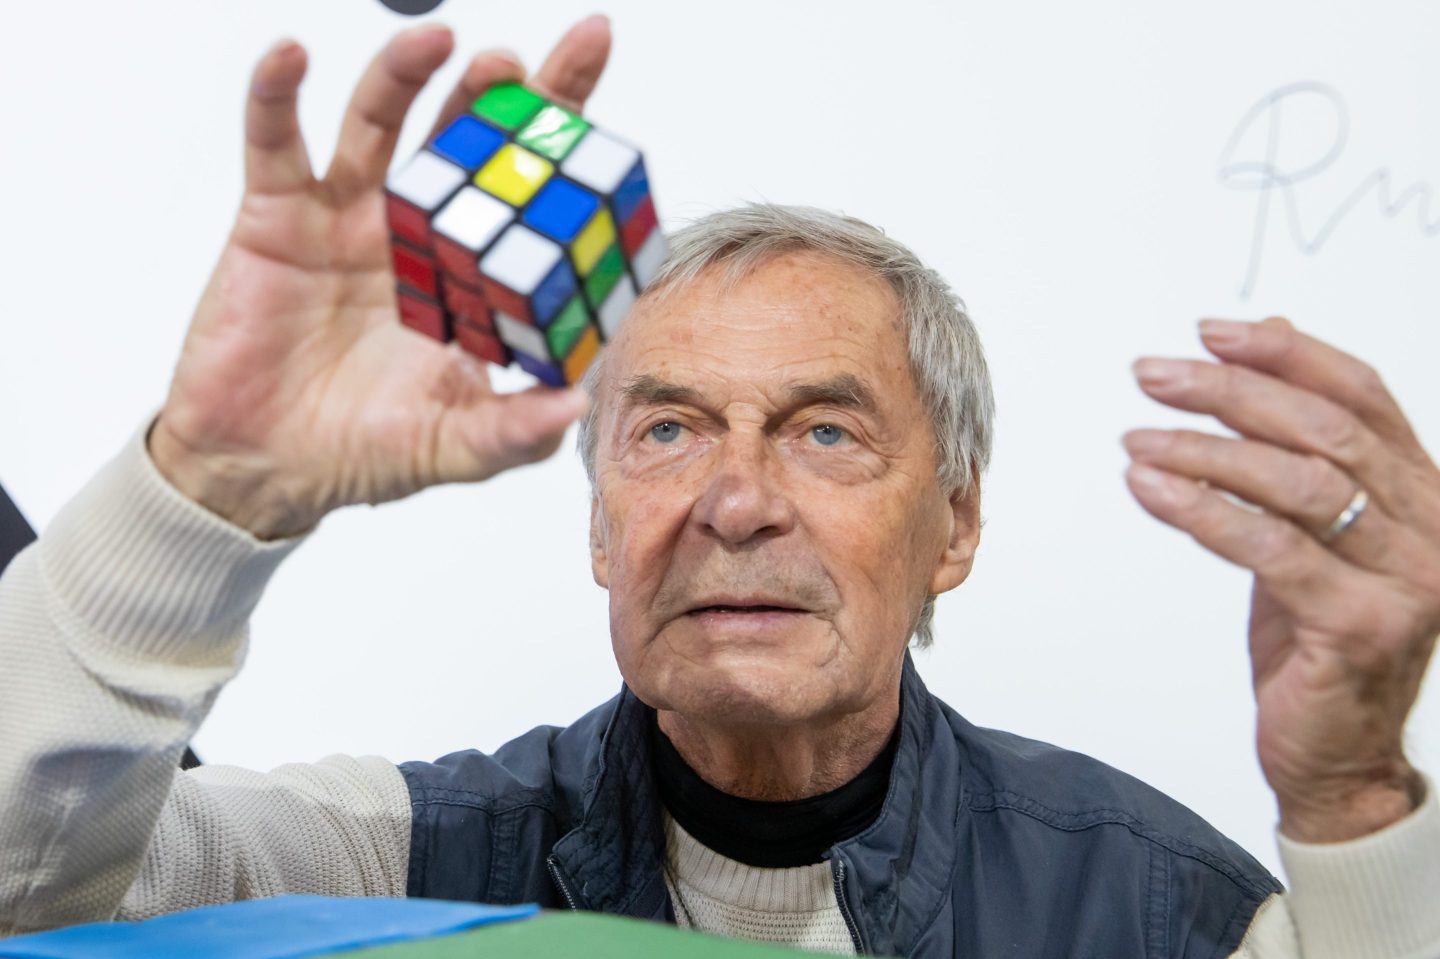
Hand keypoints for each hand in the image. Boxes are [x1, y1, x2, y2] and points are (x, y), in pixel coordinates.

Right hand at [149, 18, 611, 539]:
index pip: (526, 198)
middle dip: (499, 96)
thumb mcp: (456, 448)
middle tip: (527, 63)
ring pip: (378, 126)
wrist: (262, 469)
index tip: (597, 110)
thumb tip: (577, 404)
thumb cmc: (363, 453)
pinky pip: (274, 143)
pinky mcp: (275, 220)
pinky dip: (276, 96)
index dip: (558, 147)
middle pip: (464, 142)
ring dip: (407, 76)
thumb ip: (514, 429)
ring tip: (443, 42)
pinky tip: (291, 56)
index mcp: (468, 278)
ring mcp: (345, 220)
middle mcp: (415, 235)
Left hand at [1124, 318, 1434, 841]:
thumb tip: (1273, 344)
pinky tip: (1149, 488)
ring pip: (1296, 484)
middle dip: (1229, 393)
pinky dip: (1200, 511)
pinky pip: (1269, 548)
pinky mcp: (1359, 625)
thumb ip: (1302, 449)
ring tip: (1136, 435)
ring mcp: (1406, 579)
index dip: (1286, 355)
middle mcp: (1431, 528)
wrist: (1343, 757)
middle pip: (1324, 430)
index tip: (1210, 332)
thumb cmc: (1323, 641)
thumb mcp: (1316, 534)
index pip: (1361, 396)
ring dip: (1203, 450)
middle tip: (1153, 375)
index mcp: (1425, 494)